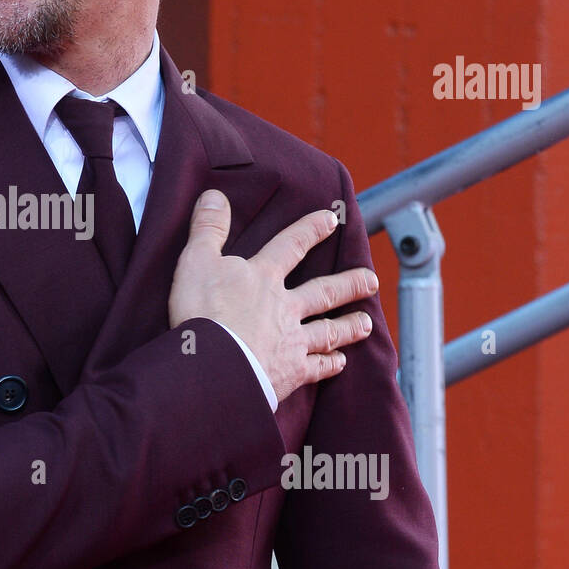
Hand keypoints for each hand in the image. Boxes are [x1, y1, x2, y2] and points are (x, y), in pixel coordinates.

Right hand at [168, 190, 377, 402]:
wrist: (214, 365)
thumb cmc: (202, 311)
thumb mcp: (196, 261)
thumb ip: (207, 228)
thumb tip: (214, 196)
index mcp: (263, 277)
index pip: (291, 245)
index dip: (310, 230)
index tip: (331, 219)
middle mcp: (285, 307)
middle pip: (323, 292)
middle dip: (349, 284)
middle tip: (372, 280)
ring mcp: (292, 342)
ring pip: (328, 331)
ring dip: (348, 326)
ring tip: (366, 322)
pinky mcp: (290, 373)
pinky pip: (317, 368)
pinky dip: (330, 365)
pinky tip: (340, 363)